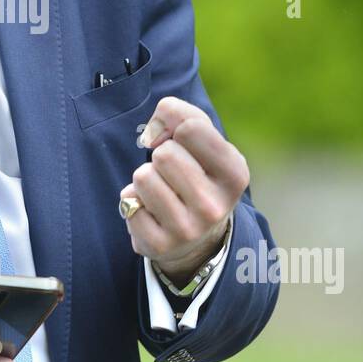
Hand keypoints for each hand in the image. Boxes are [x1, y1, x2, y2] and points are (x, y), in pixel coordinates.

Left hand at [119, 96, 248, 285]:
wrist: (198, 237)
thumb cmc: (197, 173)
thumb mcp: (204, 140)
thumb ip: (183, 116)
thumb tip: (154, 129)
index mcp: (235, 174)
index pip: (191, 128)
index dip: (175, 127)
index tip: (179, 141)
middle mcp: (215, 206)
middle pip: (164, 154)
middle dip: (160, 157)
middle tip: (172, 174)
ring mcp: (187, 230)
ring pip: (143, 177)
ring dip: (144, 178)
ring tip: (161, 191)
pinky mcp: (158, 246)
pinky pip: (128, 202)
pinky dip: (133, 201)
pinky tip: (151, 212)